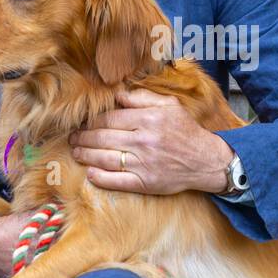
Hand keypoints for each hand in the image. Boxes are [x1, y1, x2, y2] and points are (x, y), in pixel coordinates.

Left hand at [68, 87, 233, 194]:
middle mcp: (143, 140)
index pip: (109, 118)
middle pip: (102, 137)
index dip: (91, 121)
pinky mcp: (145, 183)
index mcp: (147, 119)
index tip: (82, 123)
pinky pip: (116, 181)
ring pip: (104, 158)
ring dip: (85, 155)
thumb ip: (142, 98)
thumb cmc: (186, 130)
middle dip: (82, 137)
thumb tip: (117, 94)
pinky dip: (100, 177)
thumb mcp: (169, 105)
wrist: (205, 160)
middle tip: (72, 138)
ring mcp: (143, 164)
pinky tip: (90, 173)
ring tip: (75, 152)